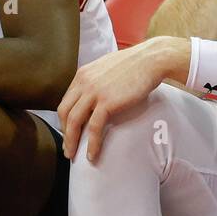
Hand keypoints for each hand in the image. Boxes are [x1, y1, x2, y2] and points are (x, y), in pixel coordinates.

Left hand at [57, 37, 190, 162]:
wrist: (152, 60)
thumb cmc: (137, 64)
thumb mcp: (108, 69)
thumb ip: (98, 80)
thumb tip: (98, 93)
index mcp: (83, 75)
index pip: (66, 101)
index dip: (65, 119)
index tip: (70, 132)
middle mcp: (84, 83)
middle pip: (64, 112)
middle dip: (64, 132)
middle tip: (68, 147)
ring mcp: (95, 93)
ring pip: (75, 121)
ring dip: (72, 141)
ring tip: (73, 155)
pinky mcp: (108, 103)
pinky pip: (94, 127)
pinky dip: (91, 143)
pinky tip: (92, 155)